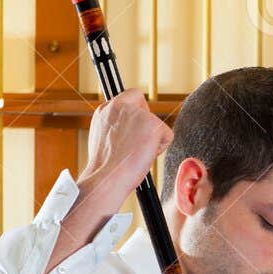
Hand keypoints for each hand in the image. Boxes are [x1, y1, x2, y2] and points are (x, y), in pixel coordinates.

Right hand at [76, 92, 172, 211]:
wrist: (107, 178)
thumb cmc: (106, 168)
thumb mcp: (105, 138)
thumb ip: (116, 126)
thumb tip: (131, 128)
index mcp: (106, 109)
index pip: (130, 96)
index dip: (137, 110)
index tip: (136, 126)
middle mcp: (120, 106)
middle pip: (144, 104)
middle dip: (146, 122)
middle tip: (137, 145)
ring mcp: (137, 113)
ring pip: (156, 124)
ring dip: (151, 140)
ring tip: (135, 155)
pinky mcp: (153, 124)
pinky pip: (167, 135)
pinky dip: (160, 149)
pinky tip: (144, 156)